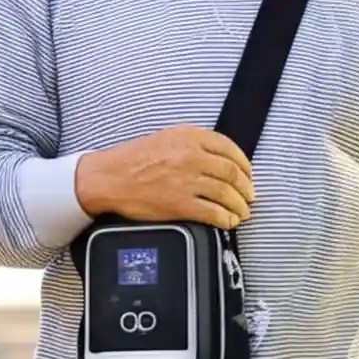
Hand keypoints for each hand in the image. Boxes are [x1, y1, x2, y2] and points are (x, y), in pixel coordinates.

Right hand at [75, 124, 254, 229]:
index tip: (248, 174)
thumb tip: (219, 158)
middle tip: (249, 196)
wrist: (109, 178)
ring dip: (239, 206)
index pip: (229, 148)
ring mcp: (187, 181)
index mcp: (189, 137)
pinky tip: (228, 222)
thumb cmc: (133, 159)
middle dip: (245, 188)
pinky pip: (213, 213)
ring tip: (242, 212)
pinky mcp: (180, 204)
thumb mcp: (165, 138)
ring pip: (226, 194)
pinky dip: (225, 219)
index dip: (244, 164)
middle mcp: (191, 156)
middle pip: (232, 173)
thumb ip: (193, 144)